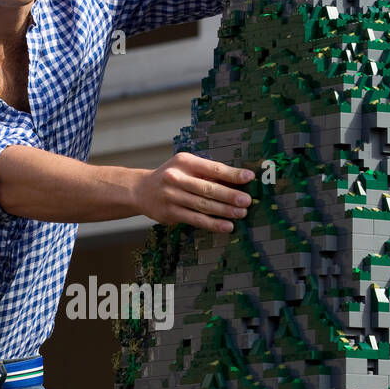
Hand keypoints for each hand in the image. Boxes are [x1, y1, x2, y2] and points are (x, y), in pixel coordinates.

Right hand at [134, 152, 253, 232]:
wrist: (141, 190)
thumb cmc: (171, 177)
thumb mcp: (185, 167)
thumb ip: (207, 173)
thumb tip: (237, 181)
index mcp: (184, 162)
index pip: (212, 168)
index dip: (232, 174)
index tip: (249, 178)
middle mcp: (176, 178)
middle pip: (208, 188)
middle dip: (230, 195)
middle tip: (247, 201)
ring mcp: (171, 196)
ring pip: (203, 205)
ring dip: (224, 211)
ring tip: (241, 214)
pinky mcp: (170, 213)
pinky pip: (196, 220)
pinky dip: (213, 224)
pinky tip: (227, 226)